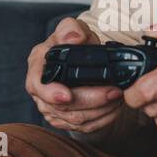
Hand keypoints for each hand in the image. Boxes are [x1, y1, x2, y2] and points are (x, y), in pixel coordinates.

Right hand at [25, 17, 123, 133]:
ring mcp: (53, 110)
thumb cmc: (72, 43)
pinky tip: (114, 107)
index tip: (68, 95)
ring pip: (77, 120)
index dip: (52, 93)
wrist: (79, 57)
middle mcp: (41, 93)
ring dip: (101, 111)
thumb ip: (70, 29)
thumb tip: (74, 38)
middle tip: (114, 92)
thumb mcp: (71, 28)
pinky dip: (103, 119)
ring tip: (119, 97)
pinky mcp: (67, 121)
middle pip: (64, 107)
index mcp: (37, 68)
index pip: (39, 86)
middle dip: (92, 100)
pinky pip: (85, 127)